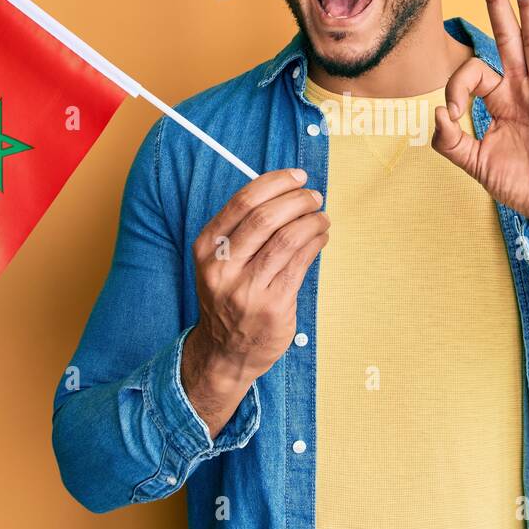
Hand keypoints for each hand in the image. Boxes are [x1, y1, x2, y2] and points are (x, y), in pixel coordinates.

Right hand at [182, 168, 328, 434]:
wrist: (224, 351)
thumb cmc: (229, 296)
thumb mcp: (219, 262)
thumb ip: (243, 229)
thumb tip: (287, 190)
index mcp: (206, 248)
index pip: (243, 202)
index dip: (275, 182)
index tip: (298, 176)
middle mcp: (222, 268)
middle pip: (266, 218)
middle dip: (297, 200)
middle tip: (315, 197)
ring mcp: (247, 290)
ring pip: (287, 239)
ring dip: (312, 221)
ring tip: (322, 217)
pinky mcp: (272, 307)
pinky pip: (300, 263)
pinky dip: (316, 242)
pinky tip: (321, 236)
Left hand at [431, 0, 528, 278]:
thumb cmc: (519, 185)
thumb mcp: (474, 162)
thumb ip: (450, 140)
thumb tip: (435, 114)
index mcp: (500, 99)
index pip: (474, 71)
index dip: (456, 86)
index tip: (452, 113)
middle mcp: (522, 88)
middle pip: (509, 36)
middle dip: (499, 3)